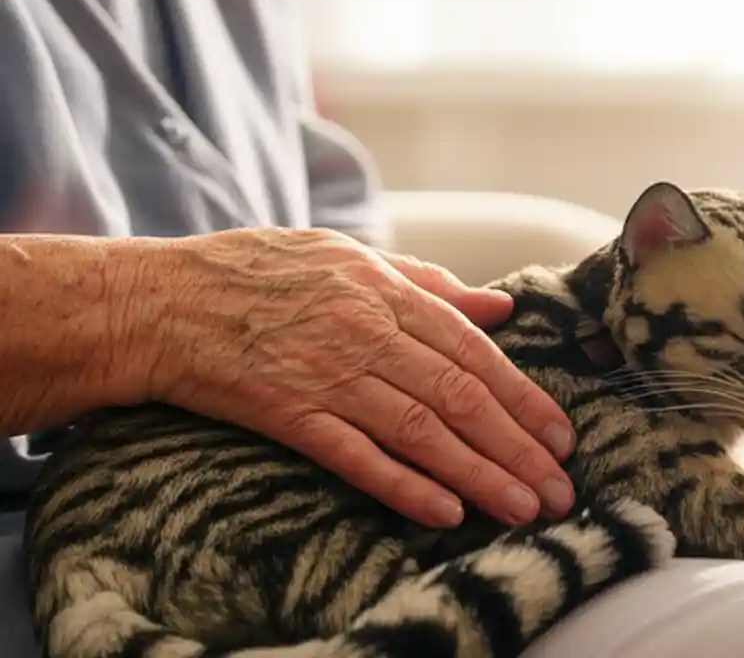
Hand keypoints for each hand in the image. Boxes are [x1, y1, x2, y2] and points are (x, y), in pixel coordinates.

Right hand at [129, 227, 575, 527]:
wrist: (159, 301)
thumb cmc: (258, 271)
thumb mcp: (348, 255)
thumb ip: (428, 282)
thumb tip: (501, 303)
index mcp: (384, 290)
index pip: (474, 351)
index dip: (523, 397)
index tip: (561, 436)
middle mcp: (364, 332)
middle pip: (458, 396)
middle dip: (517, 447)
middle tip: (559, 489)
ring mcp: (326, 375)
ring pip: (420, 430)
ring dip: (479, 473)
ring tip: (524, 507)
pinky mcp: (286, 413)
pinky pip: (354, 456)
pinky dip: (402, 485)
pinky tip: (445, 511)